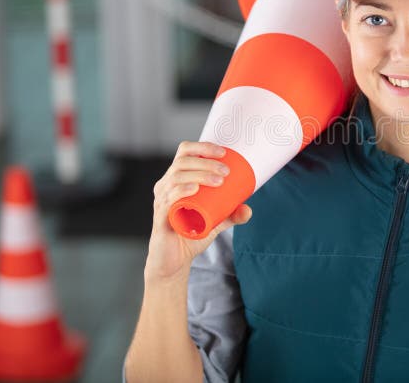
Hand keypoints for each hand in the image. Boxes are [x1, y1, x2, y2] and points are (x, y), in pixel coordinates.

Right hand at [145, 141, 252, 283]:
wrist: (174, 261)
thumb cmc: (190, 235)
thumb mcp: (216, 222)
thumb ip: (231, 215)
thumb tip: (248, 209)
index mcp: (176, 180)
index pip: (185, 152)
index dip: (202, 147)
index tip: (223, 153)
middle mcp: (165, 186)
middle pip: (182, 162)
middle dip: (206, 162)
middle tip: (226, 172)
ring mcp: (161, 200)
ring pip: (176, 177)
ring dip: (199, 174)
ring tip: (218, 181)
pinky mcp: (160, 216)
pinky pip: (168, 198)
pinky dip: (182, 190)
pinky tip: (194, 189)